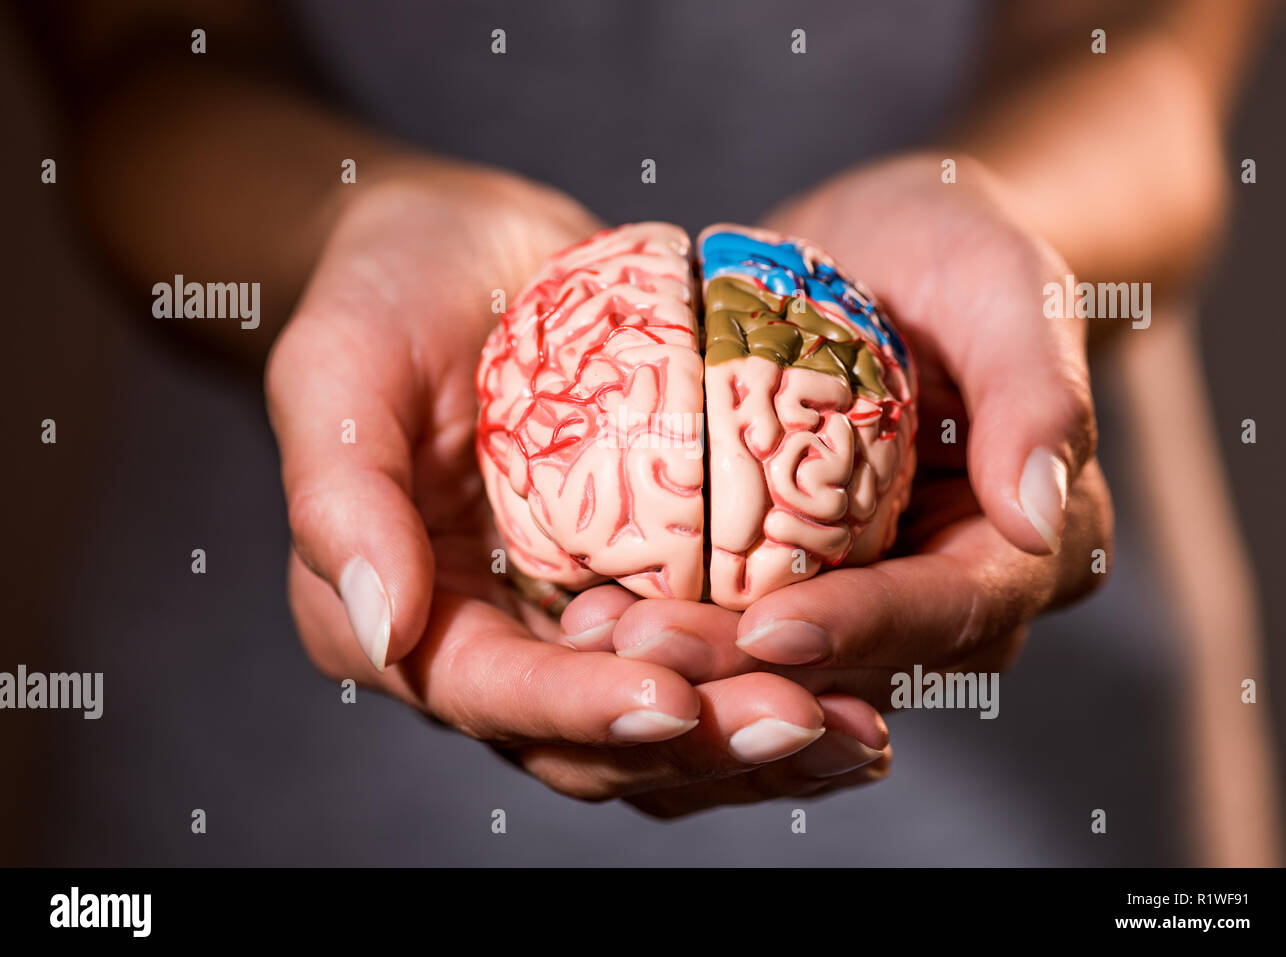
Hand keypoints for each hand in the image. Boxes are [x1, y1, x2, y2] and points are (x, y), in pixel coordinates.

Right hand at [265, 164, 892, 815]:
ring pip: (665, 723)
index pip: (491, 697)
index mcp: (401, 623)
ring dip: (756, 737)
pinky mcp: (637, 589)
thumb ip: (344, 497)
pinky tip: (863, 675)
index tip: (673, 700)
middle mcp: (488, 647)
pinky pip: (709, 655)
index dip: (580, 710)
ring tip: (860, 729)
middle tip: (808, 722)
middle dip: (698, 743)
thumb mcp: (339, 368)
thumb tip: (382, 629)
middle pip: (595, 739)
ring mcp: (568, 627)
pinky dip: (778, 676)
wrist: (462, 252)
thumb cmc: (386, 293)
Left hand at [556, 153, 1113, 709]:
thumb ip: (1038, 389)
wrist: (882, 250)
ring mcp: (871, 594)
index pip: (952, 610)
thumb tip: (1038, 514)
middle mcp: (955, 596)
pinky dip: (674, 624)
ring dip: (696, 665)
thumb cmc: (954, 252)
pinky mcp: (799, 578)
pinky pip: (740, 620)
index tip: (771, 628)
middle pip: (857, 663)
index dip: (864, 629)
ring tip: (597, 637)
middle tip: (643, 647)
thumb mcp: (1006, 282)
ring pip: (787, 666)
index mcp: (1030, 546)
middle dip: (749, 669)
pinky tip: (590, 613)